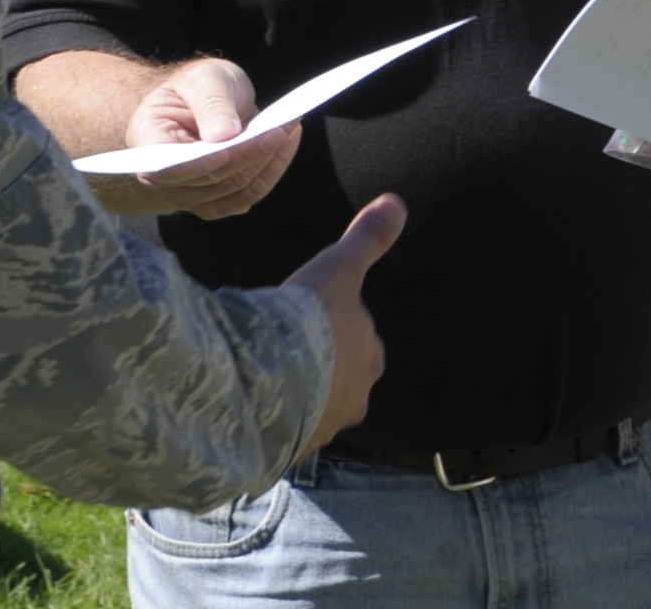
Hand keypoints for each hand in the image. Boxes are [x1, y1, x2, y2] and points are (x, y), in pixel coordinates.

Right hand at [106, 57, 300, 219]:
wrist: (202, 101)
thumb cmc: (197, 87)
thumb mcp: (204, 79)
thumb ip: (211, 103)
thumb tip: (224, 135)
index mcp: (147, 140)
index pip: (167, 165)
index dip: (196, 163)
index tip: (225, 150)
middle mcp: (163, 176)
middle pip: (209, 179)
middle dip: (248, 153)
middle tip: (281, 127)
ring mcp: (191, 194)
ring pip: (234, 190)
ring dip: (267, 161)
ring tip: (289, 128)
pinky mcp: (218, 200)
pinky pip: (248, 194)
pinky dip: (272, 170)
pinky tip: (287, 142)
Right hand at [282, 195, 406, 449]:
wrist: (273, 374)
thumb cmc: (311, 318)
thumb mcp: (339, 268)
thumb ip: (367, 239)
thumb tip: (396, 202)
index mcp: (369, 359)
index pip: (361, 344)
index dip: (338, 331)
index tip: (314, 321)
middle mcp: (356, 398)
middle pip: (342, 380)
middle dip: (323, 369)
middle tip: (290, 347)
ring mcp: (325, 426)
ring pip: (315, 408)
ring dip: (299, 395)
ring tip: (269, 375)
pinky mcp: (293, 447)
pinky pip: (286, 432)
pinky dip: (275, 420)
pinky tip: (254, 401)